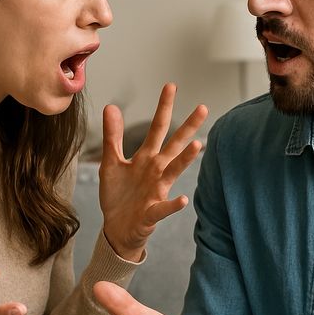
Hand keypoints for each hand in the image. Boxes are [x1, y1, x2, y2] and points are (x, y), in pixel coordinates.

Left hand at [99, 83, 207, 260]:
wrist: (116, 228)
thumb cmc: (118, 195)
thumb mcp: (111, 163)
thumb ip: (113, 137)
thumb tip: (111, 106)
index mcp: (146, 158)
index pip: (157, 128)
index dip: (163, 107)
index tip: (171, 86)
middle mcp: (156, 171)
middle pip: (174, 145)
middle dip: (187, 127)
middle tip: (202, 108)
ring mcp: (157, 191)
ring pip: (173, 171)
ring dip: (185, 159)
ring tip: (196, 145)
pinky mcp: (152, 213)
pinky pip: (163, 208)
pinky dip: (172, 204)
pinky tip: (182, 199)